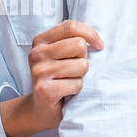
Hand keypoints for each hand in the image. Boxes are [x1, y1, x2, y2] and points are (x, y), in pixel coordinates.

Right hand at [0, 20, 102, 136]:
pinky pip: (77, 84)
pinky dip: (77, 90)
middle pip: (79, 45)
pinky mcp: (45, 90)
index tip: (99, 46)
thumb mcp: (59, 55)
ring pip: (81, 65)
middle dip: (83, 59)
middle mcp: (37, 54)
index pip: (71, 27)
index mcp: (40, 41)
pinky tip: (66, 93)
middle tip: (74, 70)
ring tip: (69, 81)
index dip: (90, 34)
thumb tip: (98, 41)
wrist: (40, 108)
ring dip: (81, 76)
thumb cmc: (57, 78)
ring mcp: (39, 72)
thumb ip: (72, 41)